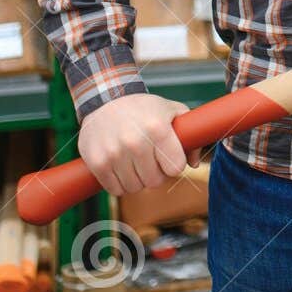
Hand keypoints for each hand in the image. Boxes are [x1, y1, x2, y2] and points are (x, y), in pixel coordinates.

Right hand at [78, 93, 201, 197]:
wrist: (105, 101)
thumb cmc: (144, 108)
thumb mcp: (172, 111)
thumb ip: (190, 135)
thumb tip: (195, 164)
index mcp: (157, 128)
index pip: (175, 168)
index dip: (174, 165)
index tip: (169, 157)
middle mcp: (135, 142)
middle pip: (155, 181)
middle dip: (156, 174)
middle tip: (151, 160)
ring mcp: (114, 153)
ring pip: (135, 188)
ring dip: (137, 180)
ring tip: (135, 162)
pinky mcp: (97, 163)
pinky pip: (115, 189)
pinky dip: (120, 183)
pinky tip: (121, 168)